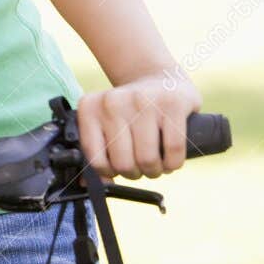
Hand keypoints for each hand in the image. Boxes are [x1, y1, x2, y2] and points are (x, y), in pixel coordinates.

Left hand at [76, 65, 201, 179]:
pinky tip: (171, 159)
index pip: (95, 158)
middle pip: (123, 163)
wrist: (161, 79)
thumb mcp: (107, 123)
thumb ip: (97, 151)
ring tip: (156, 163)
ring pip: (148, 160)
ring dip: (155, 171)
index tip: (118, 169)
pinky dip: (174, 163)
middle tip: (141, 166)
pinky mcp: (172, 104)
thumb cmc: (131, 111)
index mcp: (90, 107)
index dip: (110, 172)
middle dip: (135, 173)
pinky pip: (173, 150)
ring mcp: (143, 101)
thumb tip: (92, 184)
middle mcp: (113, 102)